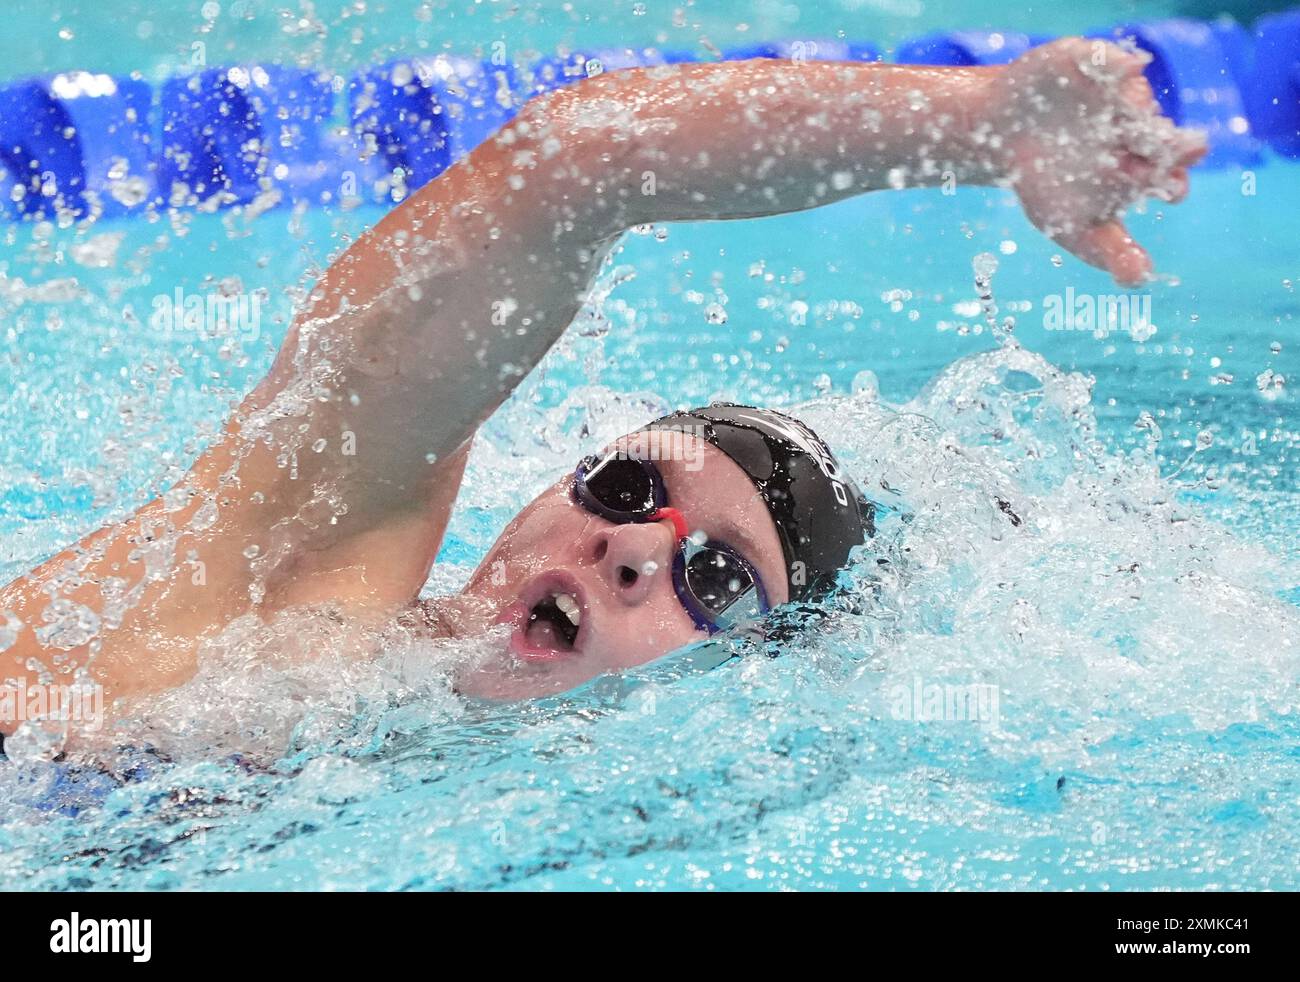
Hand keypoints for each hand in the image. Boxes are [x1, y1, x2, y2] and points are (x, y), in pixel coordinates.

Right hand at [982, 37, 1207, 284]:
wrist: (999, 136)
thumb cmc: (1044, 184)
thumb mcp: (1072, 227)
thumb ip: (1109, 252)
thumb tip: (1141, 280)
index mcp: (1144, 168)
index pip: (1168, 177)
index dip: (1170, 183)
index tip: (1169, 192)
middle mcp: (1140, 128)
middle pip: (1162, 135)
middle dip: (1169, 144)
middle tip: (1181, 149)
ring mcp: (1119, 94)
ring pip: (1138, 99)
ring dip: (1137, 108)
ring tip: (1124, 118)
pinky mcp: (1096, 63)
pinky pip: (1111, 60)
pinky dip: (1115, 65)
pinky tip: (1118, 73)